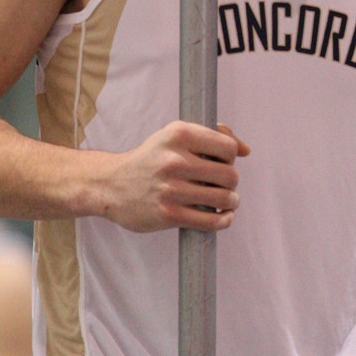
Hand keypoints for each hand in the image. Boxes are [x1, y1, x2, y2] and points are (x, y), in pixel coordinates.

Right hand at [98, 121, 249, 231]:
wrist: (110, 184)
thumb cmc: (150, 159)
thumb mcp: (173, 136)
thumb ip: (212, 136)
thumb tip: (246, 150)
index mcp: (178, 134)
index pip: (228, 147)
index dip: (230, 157)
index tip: (221, 163)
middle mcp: (174, 160)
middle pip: (230, 174)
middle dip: (231, 182)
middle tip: (222, 185)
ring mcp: (171, 188)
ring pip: (224, 198)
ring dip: (231, 202)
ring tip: (226, 201)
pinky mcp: (169, 213)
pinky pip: (211, 221)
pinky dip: (224, 220)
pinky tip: (223, 216)